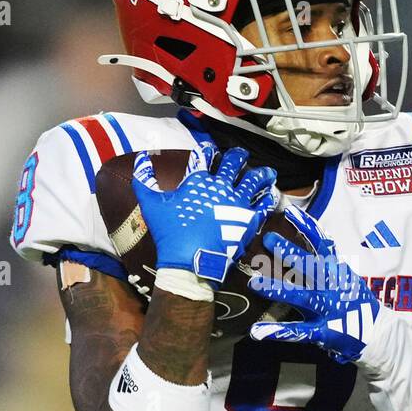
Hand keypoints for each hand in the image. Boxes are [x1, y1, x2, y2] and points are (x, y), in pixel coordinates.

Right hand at [132, 145, 276, 287]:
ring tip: (268, 172)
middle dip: (237, 156)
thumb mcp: (151, 204)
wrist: (190, 261)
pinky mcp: (249, 220)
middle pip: (234, 163)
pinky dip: (268, 198)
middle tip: (241, 155)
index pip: (205, 156)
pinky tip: (270, 195)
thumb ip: (144, 179)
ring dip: (261, 174)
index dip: (208, 150)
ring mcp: (238, 203)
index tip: (211, 149)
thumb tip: (140, 159)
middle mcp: (221, 187)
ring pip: (254, 181)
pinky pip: (263, 204)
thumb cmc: (170, 232)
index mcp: (199, 180)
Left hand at [248, 205, 384, 363]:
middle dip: (290, 252)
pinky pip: (298, 331)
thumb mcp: (345, 275)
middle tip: (268, 238)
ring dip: (278, 289)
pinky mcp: (324, 332)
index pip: (321, 245)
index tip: (289, 212)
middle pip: (310, 267)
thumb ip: (328, 257)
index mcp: (336, 272)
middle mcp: (332, 287)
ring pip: (302, 297)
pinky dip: (277, 332)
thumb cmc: (354, 300)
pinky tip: (257, 331)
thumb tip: (316, 233)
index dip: (307, 228)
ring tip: (254, 283)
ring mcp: (328, 309)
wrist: (376, 332)